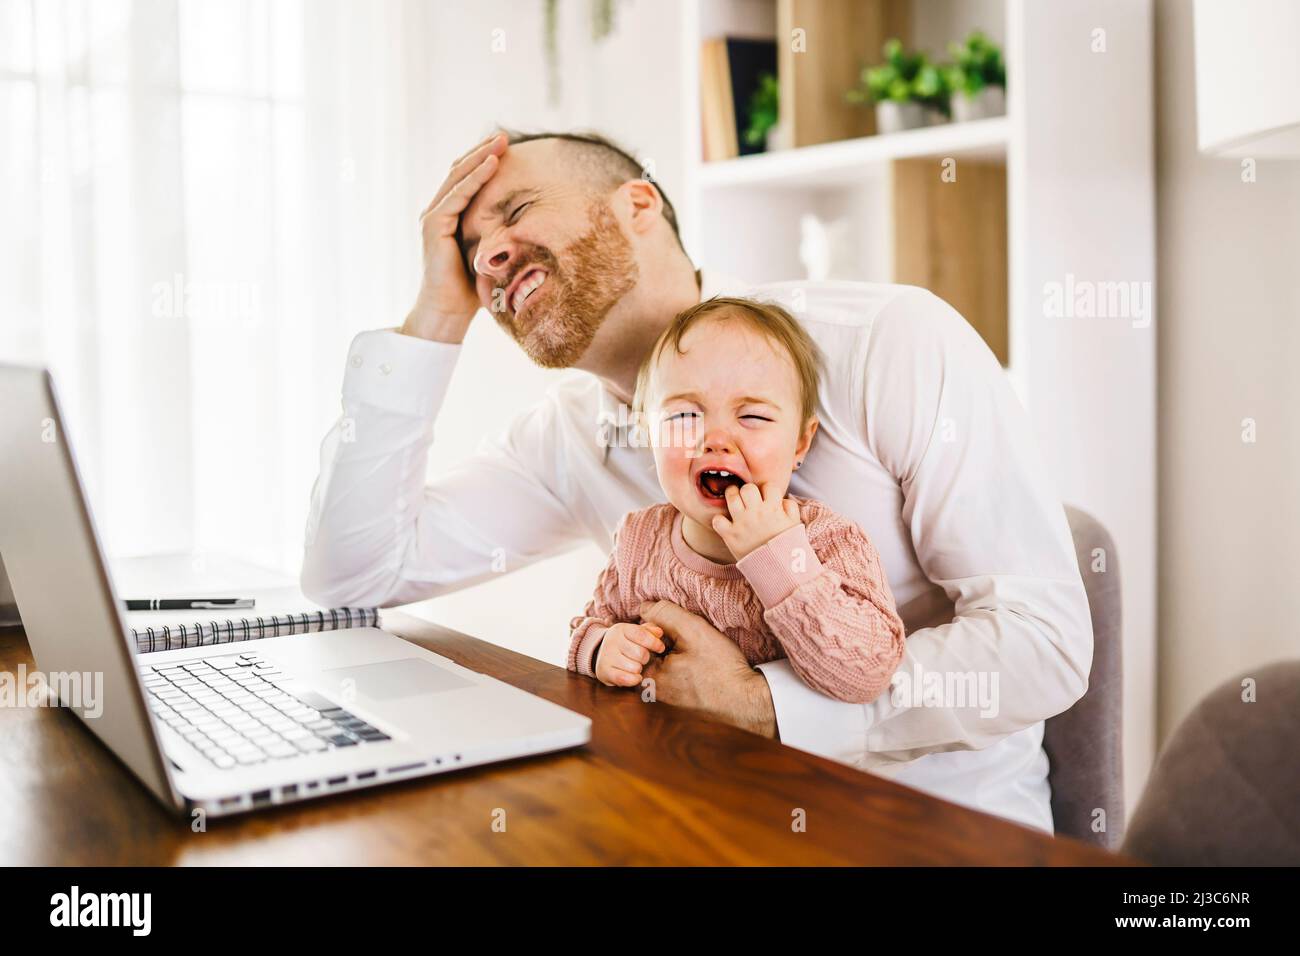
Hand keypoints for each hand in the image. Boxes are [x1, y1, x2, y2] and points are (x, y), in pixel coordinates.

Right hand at [400, 132, 506, 342]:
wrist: (448, 313)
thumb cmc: (471, 290)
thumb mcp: (491, 254)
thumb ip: (499, 236)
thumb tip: (530, 226)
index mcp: (450, 216)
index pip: (466, 180)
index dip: (484, 162)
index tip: (506, 148)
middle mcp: (438, 212)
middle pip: (460, 172)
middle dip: (483, 152)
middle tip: (505, 136)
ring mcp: (433, 217)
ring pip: (458, 177)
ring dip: (481, 157)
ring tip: (501, 142)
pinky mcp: (433, 226)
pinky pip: (456, 195)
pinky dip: (475, 178)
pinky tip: (492, 164)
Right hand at [594, 621, 666, 687]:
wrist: (600, 653)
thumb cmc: (626, 642)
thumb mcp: (636, 632)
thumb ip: (649, 631)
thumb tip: (659, 633)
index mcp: (621, 629)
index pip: (641, 635)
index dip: (654, 643)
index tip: (660, 648)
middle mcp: (612, 641)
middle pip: (641, 654)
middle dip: (646, 658)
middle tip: (642, 658)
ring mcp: (607, 657)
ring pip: (635, 668)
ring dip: (639, 669)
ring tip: (634, 665)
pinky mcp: (604, 672)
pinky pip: (626, 679)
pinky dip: (634, 679)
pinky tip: (635, 676)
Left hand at [637, 601, 776, 738]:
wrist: (747, 701)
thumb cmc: (721, 668)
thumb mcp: (693, 631)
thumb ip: (664, 614)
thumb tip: (643, 608)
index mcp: (648, 679)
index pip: (639, 640)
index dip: (660, 629)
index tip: (682, 635)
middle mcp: (652, 694)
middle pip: (650, 653)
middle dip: (668, 642)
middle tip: (692, 646)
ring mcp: (665, 702)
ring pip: (663, 663)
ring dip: (677, 653)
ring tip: (699, 657)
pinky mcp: (679, 704)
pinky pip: (673, 677)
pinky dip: (685, 667)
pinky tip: (702, 668)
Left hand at [710, 483, 800, 560]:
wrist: (778, 569)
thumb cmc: (787, 546)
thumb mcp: (795, 525)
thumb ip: (790, 508)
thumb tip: (782, 499)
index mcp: (774, 508)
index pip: (769, 486)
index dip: (767, 490)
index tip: (766, 497)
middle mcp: (757, 512)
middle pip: (748, 488)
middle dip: (748, 490)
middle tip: (747, 497)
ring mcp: (742, 523)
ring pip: (731, 497)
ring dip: (732, 496)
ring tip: (734, 500)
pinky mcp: (730, 535)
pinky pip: (718, 520)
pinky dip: (719, 521)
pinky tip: (725, 523)